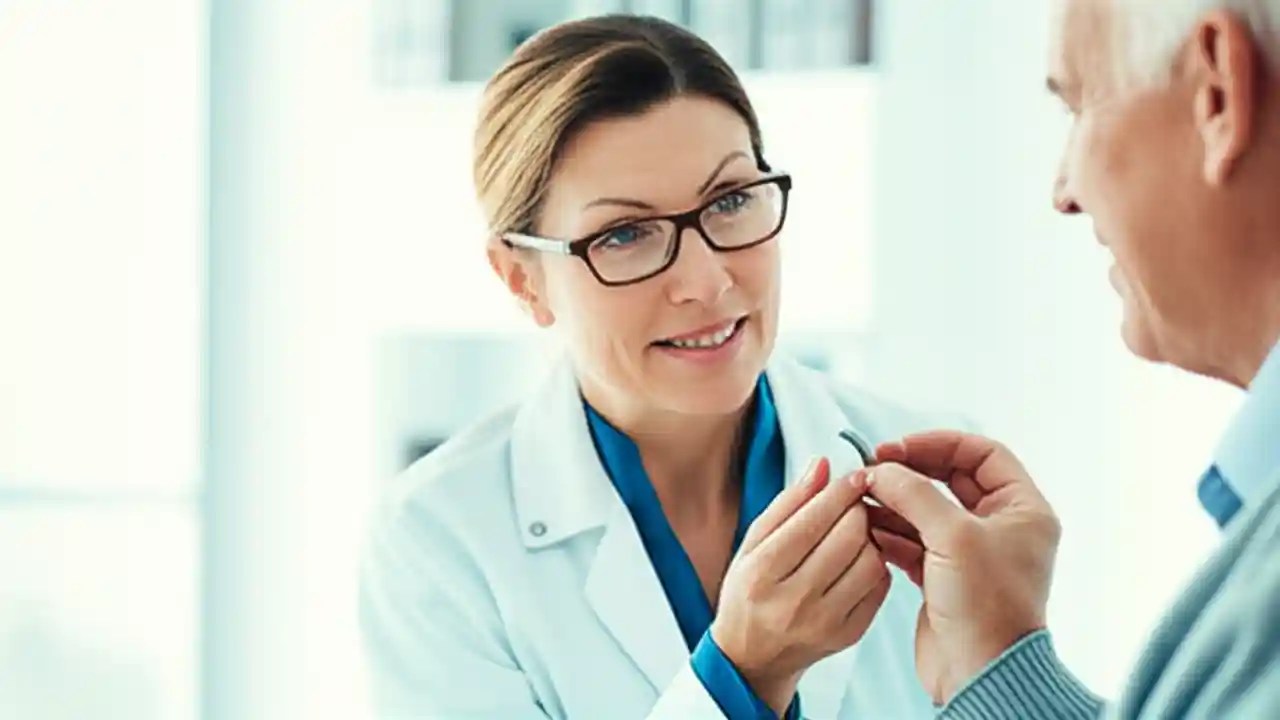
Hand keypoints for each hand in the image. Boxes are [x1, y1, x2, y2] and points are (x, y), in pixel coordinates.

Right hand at [711, 458, 892, 715]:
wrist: (752, 657)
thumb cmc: (749, 592)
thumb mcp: (753, 544)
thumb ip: (788, 503)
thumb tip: (822, 465)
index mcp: (761, 573)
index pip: (812, 521)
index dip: (839, 492)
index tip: (853, 475)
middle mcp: (792, 602)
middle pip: (848, 537)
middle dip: (857, 510)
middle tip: (853, 504)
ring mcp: (824, 623)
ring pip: (870, 561)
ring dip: (869, 538)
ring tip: (855, 533)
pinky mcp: (848, 635)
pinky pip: (879, 587)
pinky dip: (874, 566)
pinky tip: (858, 561)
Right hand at [862, 431, 1059, 704]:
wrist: (979, 675)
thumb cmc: (986, 609)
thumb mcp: (952, 536)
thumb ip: (913, 492)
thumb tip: (879, 468)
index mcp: (1022, 510)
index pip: (981, 453)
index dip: (937, 443)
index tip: (896, 447)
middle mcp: (1000, 527)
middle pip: (949, 478)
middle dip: (908, 472)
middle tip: (871, 468)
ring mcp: (971, 553)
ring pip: (926, 510)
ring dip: (893, 502)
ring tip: (861, 498)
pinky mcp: (945, 577)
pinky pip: (913, 541)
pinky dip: (889, 532)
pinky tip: (866, 528)